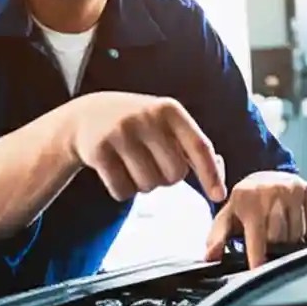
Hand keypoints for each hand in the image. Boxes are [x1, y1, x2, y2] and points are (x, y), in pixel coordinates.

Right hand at [61, 92, 226, 202]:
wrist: (86, 114)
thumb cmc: (137, 124)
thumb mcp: (165, 122)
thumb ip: (191, 145)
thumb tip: (220, 172)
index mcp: (169, 110)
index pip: (199, 146)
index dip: (211, 174)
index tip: (218, 196)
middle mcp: (146, 117)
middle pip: (174, 175)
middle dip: (166, 178)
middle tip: (152, 164)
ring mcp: (120, 133)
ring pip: (149, 186)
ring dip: (144, 185)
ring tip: (132, 164)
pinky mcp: (98, 151)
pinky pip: (123, 192)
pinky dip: (122, 191)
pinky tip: (115, 171)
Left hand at [203, 171, 306, 269]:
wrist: (265, 177)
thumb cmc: (245, 204)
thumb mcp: (227, 218)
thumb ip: (217, 238)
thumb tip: (209, 258)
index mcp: (248, 199)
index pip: (257, 237)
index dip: (258, 258)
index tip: (259, 273)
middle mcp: (273, 191)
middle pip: (280, 239)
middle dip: (273, 247)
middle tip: (268, 243)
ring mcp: (294, 189)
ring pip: (298, 235)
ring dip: (291, 242)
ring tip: (280, 234)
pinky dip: (306, 234)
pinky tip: (294, 227)